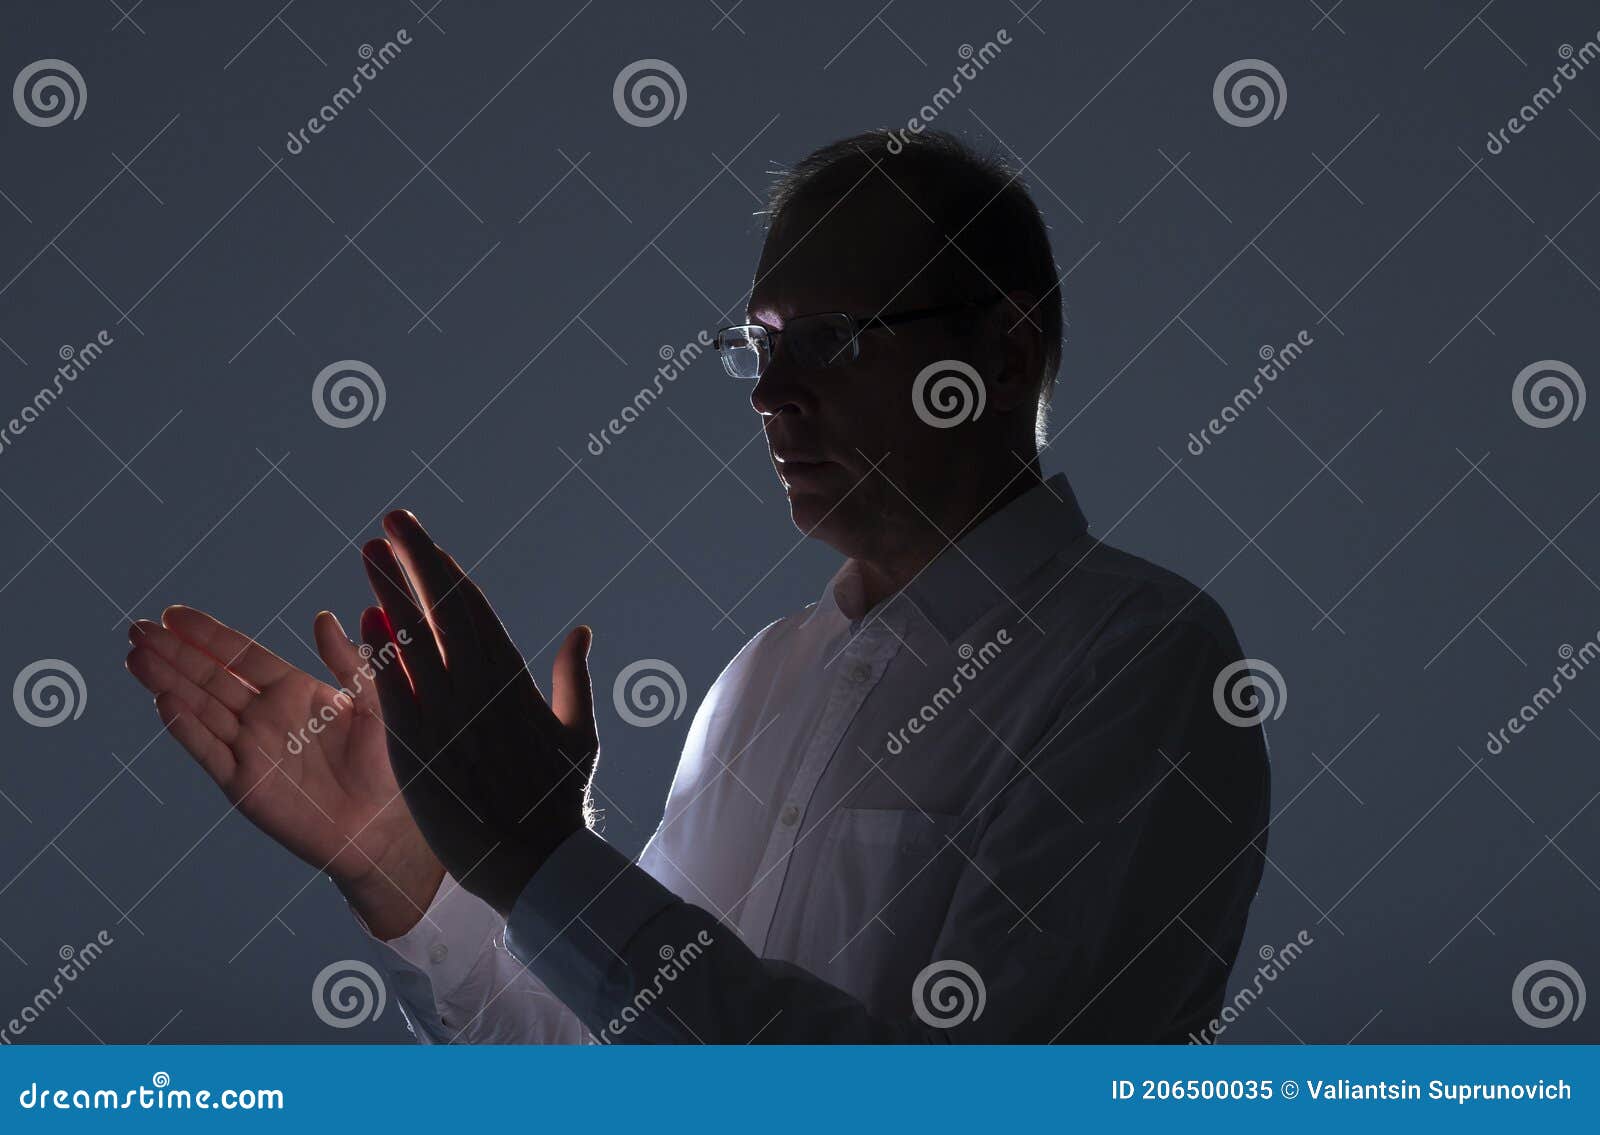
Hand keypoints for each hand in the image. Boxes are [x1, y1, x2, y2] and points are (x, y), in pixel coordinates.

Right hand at [124, 605, 443, 939]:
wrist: (384, 824)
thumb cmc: (386, 762)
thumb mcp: (373, 701)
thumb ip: (347, 660)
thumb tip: (322, 616)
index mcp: (294, 691)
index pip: (241, 655)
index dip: (208, 635)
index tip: (173, 613)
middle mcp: (265, 717)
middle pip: (211, 677)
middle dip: (174, 653)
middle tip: (137, 628)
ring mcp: (251, 749)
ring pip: (200, 708)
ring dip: (168, 682)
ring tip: (136, 657)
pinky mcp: (244, 783)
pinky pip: (210, 751)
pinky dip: (187, 728)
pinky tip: (164, 702)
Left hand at [359, 510, 598, 917]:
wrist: (535, 863)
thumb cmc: (559, 802)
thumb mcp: (579, 734)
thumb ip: (574, 679)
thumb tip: (581, 633)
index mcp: (515, 681)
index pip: (475, 610)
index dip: (445, 570)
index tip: (423, 541)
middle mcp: (481, 690)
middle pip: (444, 609)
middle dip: (417, 560)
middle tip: (391, 520)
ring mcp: (449, 717)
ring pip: (415, 639)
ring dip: (391, 591)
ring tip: (370, 551)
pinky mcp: (420, 751)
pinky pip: (396, 693)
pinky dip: (381, 654)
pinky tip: (365, 617)